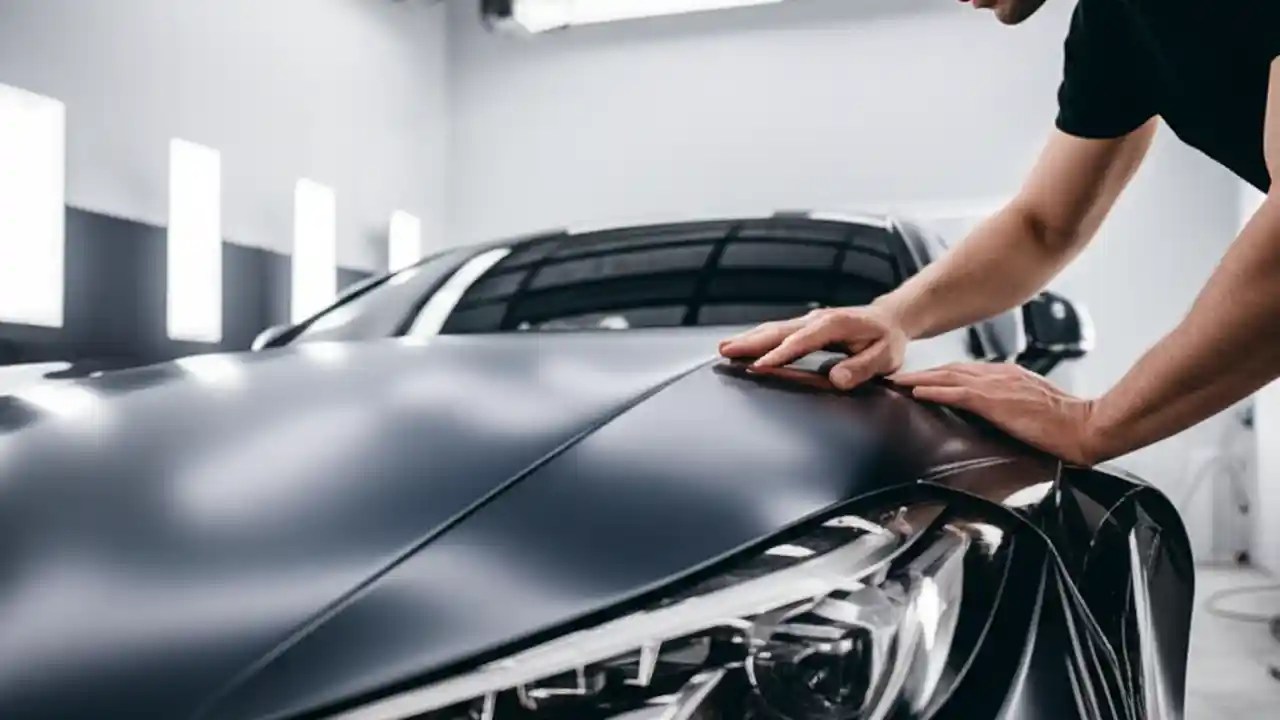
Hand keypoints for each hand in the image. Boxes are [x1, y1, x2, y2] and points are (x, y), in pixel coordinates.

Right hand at [718, 306, 907, 389]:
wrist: (890, 319)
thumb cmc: (887, 340)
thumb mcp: (885, 357)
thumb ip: (862, 368)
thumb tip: (836, 379)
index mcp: (835, 324)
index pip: (802, 341)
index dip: (780, 354)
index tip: (760, 367)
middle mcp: (817, 319)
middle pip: (778, 330)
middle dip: (751, 341)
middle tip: (724, 352)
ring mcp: (809, 321)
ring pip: (773, 329)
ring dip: (748, 339)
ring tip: (723, 349)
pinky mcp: (804, 327)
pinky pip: (777, 332)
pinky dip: (757, 339)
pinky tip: (741, 347)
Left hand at [888, 362, 1100, 465]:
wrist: (1086, 425)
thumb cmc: (1066, 423)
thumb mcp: (1032, 408)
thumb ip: (1011, 406)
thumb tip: (996, 415)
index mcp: (1008, 376)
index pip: (965, 372)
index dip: (940, 374)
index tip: (919, 378)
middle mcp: (999, 374)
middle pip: (950, 369)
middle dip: (922, 372)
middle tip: (897, 376)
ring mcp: (996, 385)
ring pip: (948, 376)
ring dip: (919, 378)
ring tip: (896, 381)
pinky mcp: (995, 401)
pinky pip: (957, 392)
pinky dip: (933, 390)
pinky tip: (916, 392)